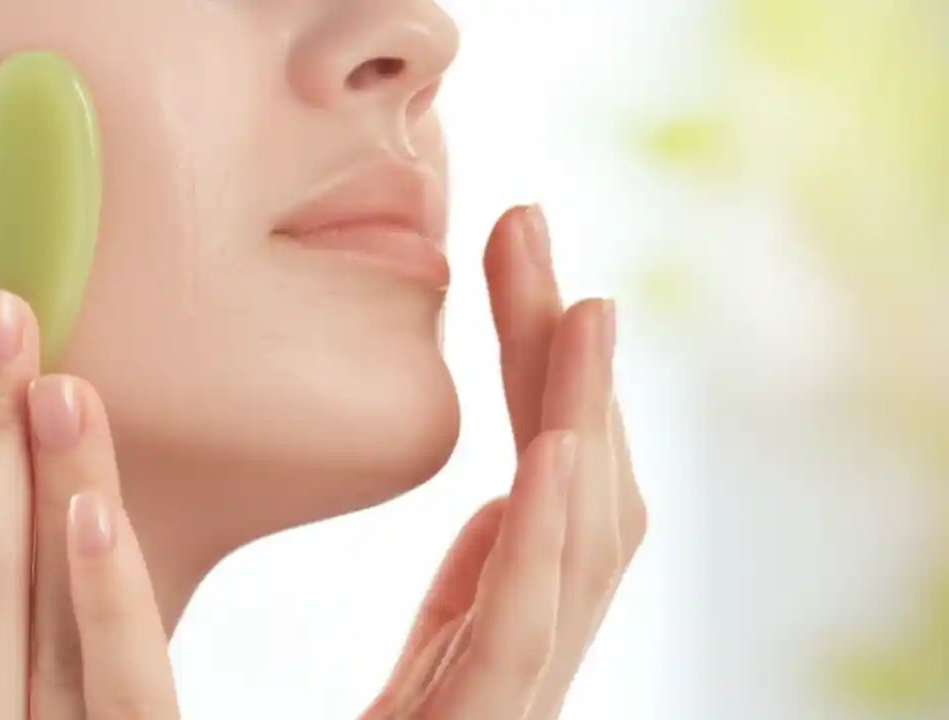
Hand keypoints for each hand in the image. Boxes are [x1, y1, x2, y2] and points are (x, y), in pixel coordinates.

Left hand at [363, 206, 647, 719]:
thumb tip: (513, 494)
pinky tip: (543, 459)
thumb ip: (470, 599)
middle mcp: (521, 682)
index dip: (550, 377)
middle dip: (567, 371)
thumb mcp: (423, 677)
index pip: (553, 494)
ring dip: (579, 439)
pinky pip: (498, 663)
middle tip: (536, 235)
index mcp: (509, 646)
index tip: (527, 265)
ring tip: (581, 318)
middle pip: (577, 509)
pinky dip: (533, 557)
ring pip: (566, 579)